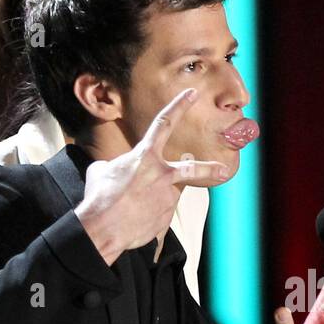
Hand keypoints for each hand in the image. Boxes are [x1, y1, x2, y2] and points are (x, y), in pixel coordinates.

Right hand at [74, 88, 231, 263]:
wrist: (103, 228)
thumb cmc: (99, 197)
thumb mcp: (101, 171)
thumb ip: (116, 165)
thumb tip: (115, 169)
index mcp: (144, 156)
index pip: (164, 122)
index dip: (179, 105)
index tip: (191, 94)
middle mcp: (161, 173)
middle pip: (192, 167)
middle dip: (211, 168)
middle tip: (223, 170)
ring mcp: (167, 195)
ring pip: (165, 195)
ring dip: (152, 201)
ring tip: (137, 209)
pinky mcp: (167, 216)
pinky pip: (160, 213)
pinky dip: (149, 216)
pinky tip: (135, 220)